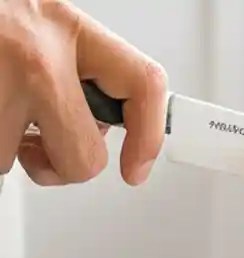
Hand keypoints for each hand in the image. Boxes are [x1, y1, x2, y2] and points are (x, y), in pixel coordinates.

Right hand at [0, 0, 166, 185]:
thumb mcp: (39, 22)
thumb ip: (74, 67)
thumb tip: (100, 125)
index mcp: (66, 27)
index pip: (144, 83)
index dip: (149, 136)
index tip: (136, 169)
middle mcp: (33, 54)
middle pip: (81, 156)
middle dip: (59, 165)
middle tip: (39, 148)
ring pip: (12, 161)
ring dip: (1, 147)